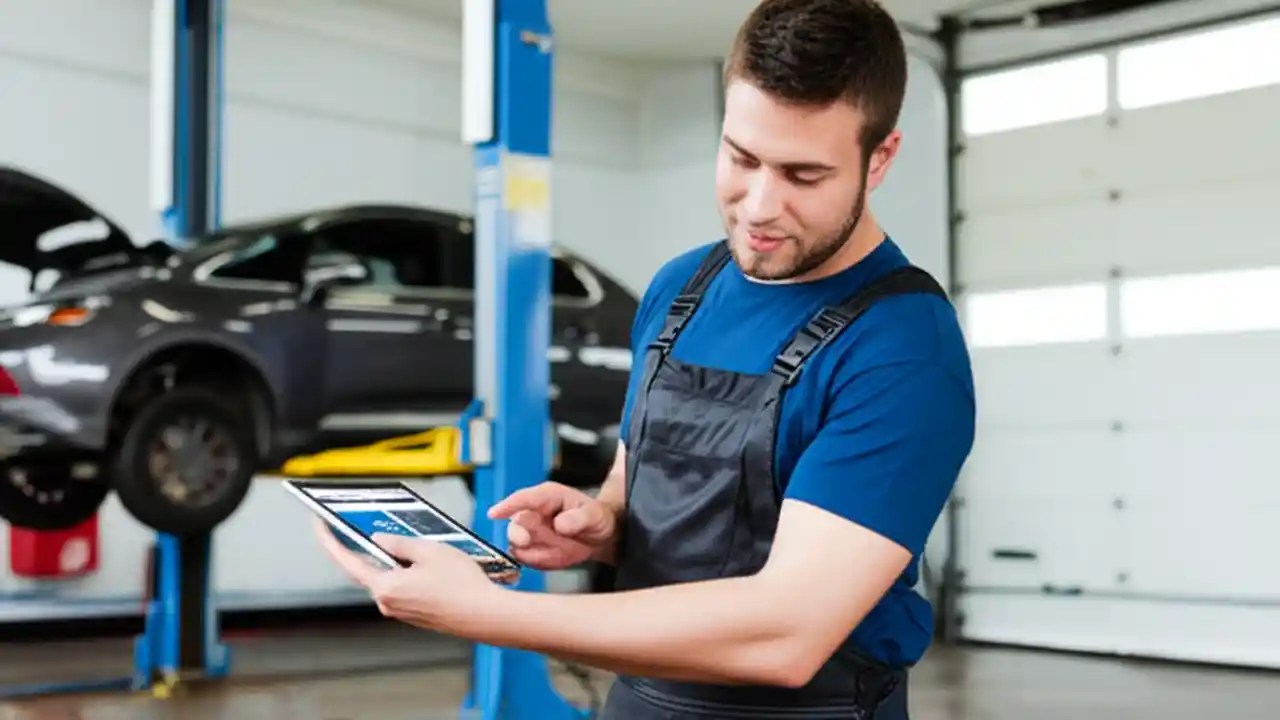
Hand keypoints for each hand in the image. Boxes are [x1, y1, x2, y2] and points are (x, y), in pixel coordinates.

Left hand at [311, 519, 500, 634]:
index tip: (320, 526)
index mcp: (385, 587)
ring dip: (397, 562)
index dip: (330, 541)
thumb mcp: (429, 551)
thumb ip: (399, 543)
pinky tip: (429, 567)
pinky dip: (409, 574)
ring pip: (389, 578)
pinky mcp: (415, 614)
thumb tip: (379, 540)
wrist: (484, 615)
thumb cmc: (462, 586)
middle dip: (371, 549)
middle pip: (369, 569)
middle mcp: (388, 603)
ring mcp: (401, 611)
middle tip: (374, 530)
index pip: (347, 561)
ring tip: (421, 548)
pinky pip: (403, 588)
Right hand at [487, 481, 618, 569]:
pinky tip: (558, 557)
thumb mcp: (594, 515)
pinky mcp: (533, 551)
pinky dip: (539, 561)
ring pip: (519, 546)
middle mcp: (534, 514)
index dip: (507, 506)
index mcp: (547, 497)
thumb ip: (579, 518)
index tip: (493, 514)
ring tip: (561, 550)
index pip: (523, 498)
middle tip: (526, 542)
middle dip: (518, 535)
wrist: (600, 536)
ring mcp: (532, 534)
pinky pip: (528, 559)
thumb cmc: (596, 518)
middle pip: (515, 525)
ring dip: (535, 552)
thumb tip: (560, 524)